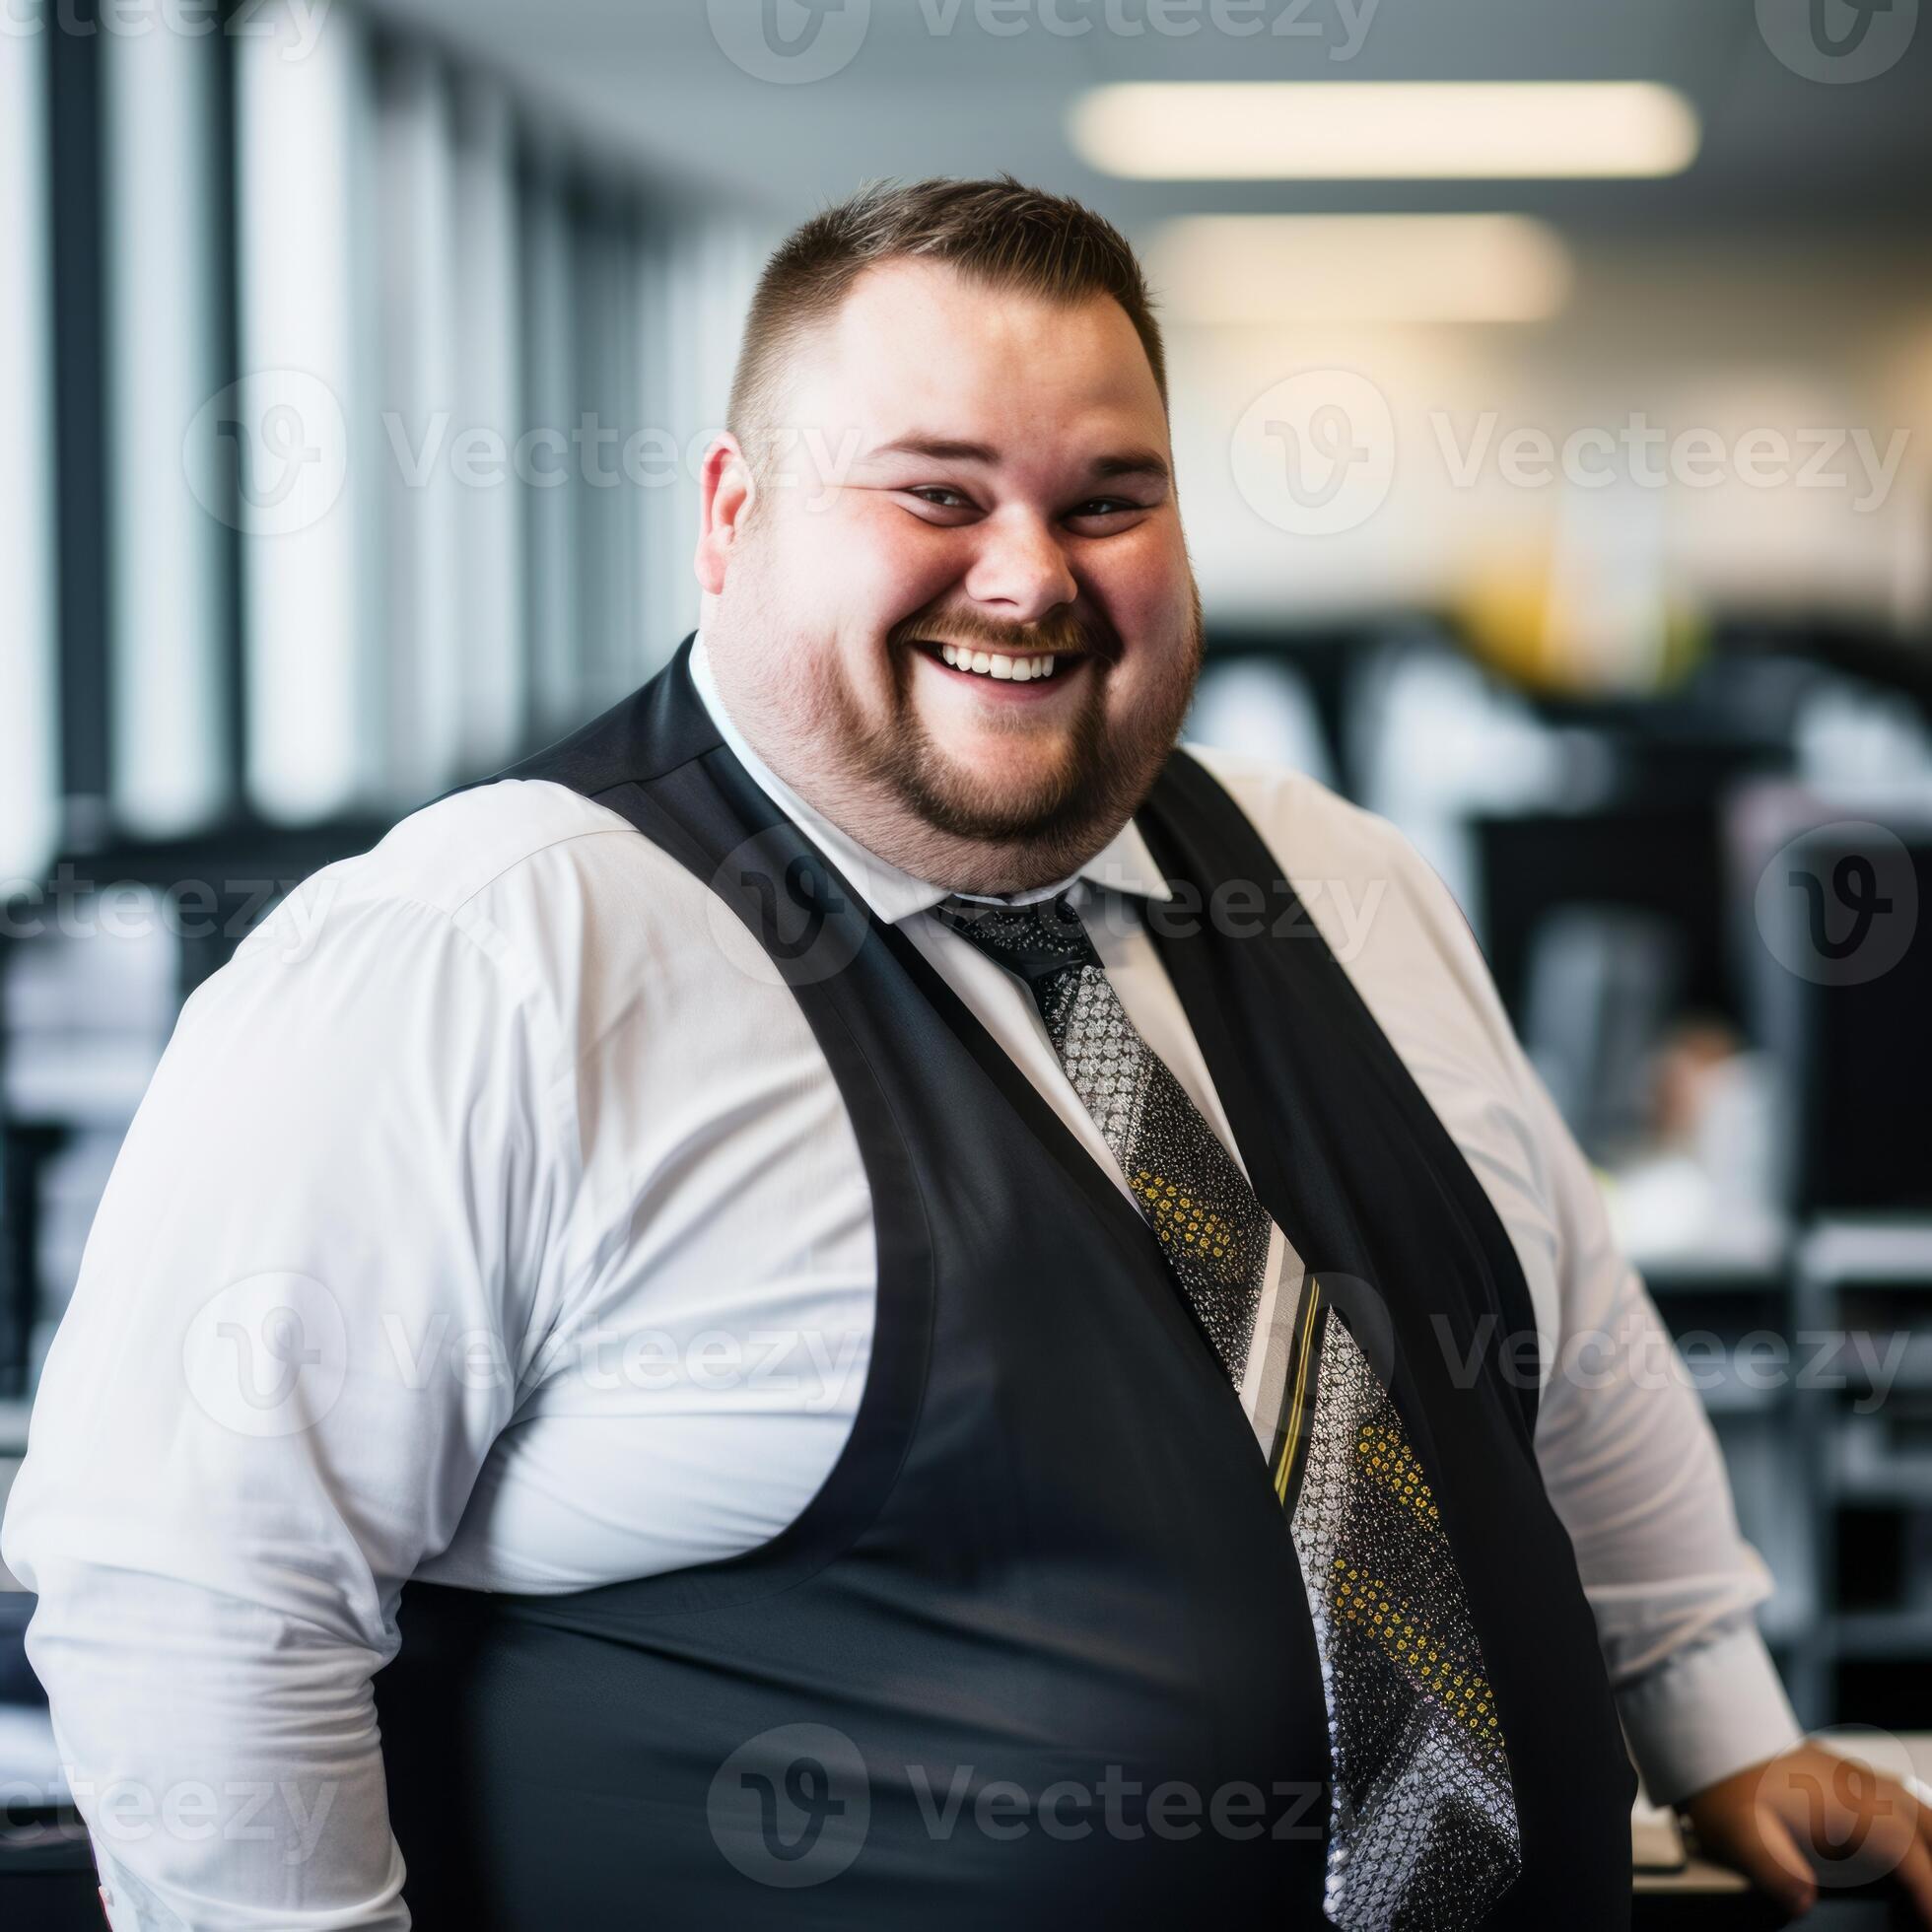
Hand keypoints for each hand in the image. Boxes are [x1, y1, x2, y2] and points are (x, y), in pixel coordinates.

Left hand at [1677, 1741, 1931, 1923]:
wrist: (1704, 1742)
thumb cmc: (1723, 1788)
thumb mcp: (1739, 1834)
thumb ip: (1774, 1870)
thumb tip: (1803, 1901)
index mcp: (1842, 1803)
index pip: (1905, 1851)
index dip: (1928, 1889)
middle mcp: (1855, 1786)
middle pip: (1922, 1821)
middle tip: (1930, 1902)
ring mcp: (1849, 1774)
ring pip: (1910, 1805)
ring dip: (1925, 1838)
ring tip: (1923, 1874)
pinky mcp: (1837, 1770)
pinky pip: (1891, 1794)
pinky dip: (1908, 1821)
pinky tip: (1898, 1840)